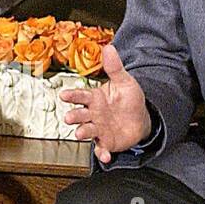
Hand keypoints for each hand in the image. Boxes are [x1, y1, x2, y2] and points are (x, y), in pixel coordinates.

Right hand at [59, 43, 152, 163]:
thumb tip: (108, 48)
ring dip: (83, 133)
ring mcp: (99, 129)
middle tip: (69, 118)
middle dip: (74, 117)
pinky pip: (102, 149)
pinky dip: (102, 153)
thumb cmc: (129, 100)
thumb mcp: (124, 82)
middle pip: (80, 115)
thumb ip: (114, 67)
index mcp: (95, 99)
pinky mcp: (106, 142)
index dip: (72, 96)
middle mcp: (93, 115)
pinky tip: (105, 155)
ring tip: (81, 134)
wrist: (141, 120)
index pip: (81, 96)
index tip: (64, 95)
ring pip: (87, 131)